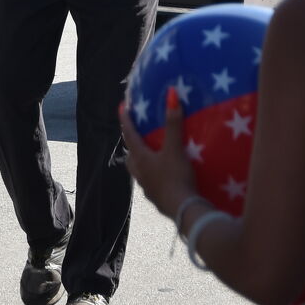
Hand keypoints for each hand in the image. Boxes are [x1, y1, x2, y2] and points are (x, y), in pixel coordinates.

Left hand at [119, 87, 199, 220]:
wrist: (183, 210)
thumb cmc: (176, 177)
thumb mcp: (175, 149)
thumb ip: (173, 123)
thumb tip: (170, 94)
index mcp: (141, 159)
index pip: (129, 135)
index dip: (126, 120)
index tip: (122, 107)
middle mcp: (140, 173)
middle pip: (132, 156)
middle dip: (133, 145)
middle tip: (138, 136)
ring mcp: (147, 188)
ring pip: (140, 171)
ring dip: (143, 162)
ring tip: (152, 156)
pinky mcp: (157, 198)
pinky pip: (152, 184)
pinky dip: (155, 177)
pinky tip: (165, 177)